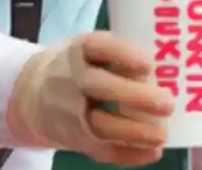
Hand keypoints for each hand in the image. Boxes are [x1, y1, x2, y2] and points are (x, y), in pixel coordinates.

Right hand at [6, 31, 174, 165]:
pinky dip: (127, 155)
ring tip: (161, 136)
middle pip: (99, 87)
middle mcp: (71, 77)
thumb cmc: (80, 67)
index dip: (123, 54)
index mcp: (80, 49)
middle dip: (134, 97)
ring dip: (134, 133)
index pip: (98, 46)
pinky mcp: (73, 137)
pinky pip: (99, 150)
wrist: (33, 94)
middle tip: (167, 104)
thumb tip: (168, 72)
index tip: (149, 64)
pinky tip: (152, 153)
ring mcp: (69, 109)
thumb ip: (122, 57)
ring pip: (99, 124)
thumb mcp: (91, 51)